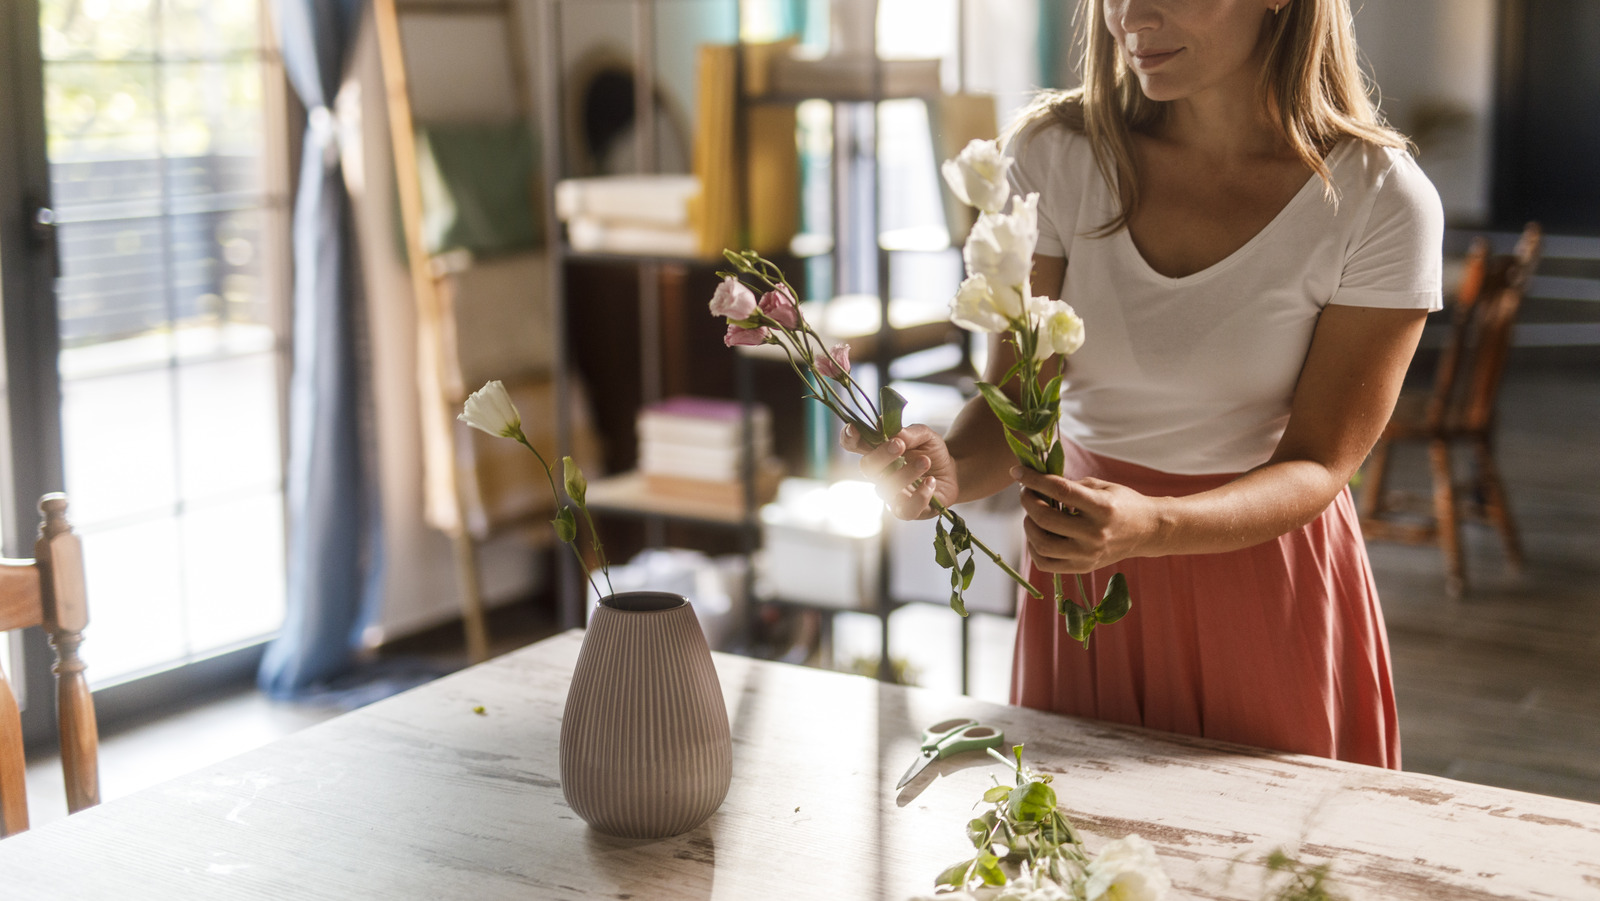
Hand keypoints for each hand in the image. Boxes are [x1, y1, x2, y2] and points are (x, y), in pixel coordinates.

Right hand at [841, 424, 959, 519]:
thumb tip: (888, 427)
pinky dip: (919, 495)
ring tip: (926, 461)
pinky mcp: (907, 511)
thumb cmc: (932, 453)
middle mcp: (880, 474)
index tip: (853, 429)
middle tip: (899, 444)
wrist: (953, 473)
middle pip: (867, 466)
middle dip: (881, 454)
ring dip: (906, 473)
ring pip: (887, 488)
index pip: (854, 445)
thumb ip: (909, 432)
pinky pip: (906, 509)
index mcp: (879, 451)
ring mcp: (891, 495)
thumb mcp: (926, 435)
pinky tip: (931, 482)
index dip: (849, 438)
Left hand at [1011, 466, 1158, 572]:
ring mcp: (1088, 554)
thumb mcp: (1100, 487)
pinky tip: (1037, 533)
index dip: (1034, 479)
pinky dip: (1034, 548)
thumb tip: (1036, 483)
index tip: (1017, 471)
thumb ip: (1070, 486)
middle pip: (1045, 519)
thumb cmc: (1123, 503)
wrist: (1148, 531)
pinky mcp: (1083, 567)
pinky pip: (1046, 563)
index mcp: (1101, 508)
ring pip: (1042, 544)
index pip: (1059, 490)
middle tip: (1026, 492)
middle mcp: (1094, 534)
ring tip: (1032, 513)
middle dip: (1028, 502)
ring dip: (1028, 526)